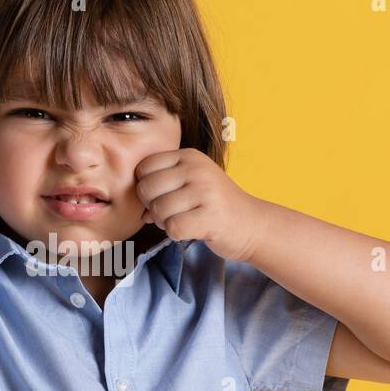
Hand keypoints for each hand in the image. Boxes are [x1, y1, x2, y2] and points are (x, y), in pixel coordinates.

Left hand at [134, 148, 270, 261]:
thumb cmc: (214, 205)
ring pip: (158, 209)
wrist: (252, 224)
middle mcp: (197, 169)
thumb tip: (137, 207)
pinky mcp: (210, 216)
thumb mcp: (189, 185)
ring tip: (184, 220)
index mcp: (188, 156)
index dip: (145, 187)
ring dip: (165, 222)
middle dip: (152, 206)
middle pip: (147, 188)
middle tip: (171, 213)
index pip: (144, 167)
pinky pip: (173, 227)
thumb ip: (161, 188)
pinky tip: (191, 230)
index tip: (162, 197)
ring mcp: (205, 191)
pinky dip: (176, 234)